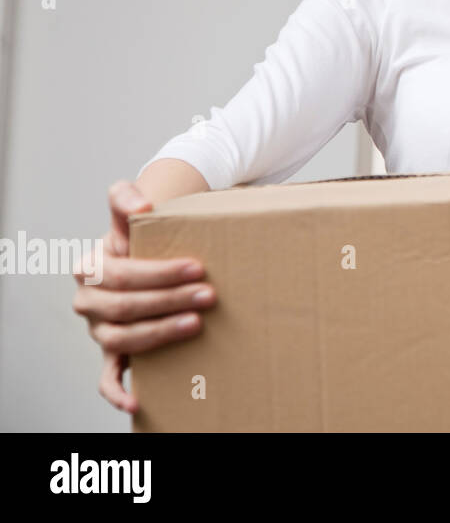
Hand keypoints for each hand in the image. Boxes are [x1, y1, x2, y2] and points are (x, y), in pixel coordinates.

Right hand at [73, 180, 216, 412]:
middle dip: (170, 301)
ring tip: (197, 324)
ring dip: (160, 334)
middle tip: (210, 295)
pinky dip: (118, 392)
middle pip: (126, 308)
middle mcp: (89, 302)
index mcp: (89, 267)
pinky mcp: (112, 352)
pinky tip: (138, 401)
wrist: (144, 252)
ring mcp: (99, 330)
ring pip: (123, 339)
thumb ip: (126, 198)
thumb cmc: (140, 236)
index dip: (159, 273)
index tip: (197, 268)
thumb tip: (142, 207)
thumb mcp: (131, 211)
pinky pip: (107, 378)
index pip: (122, 275)